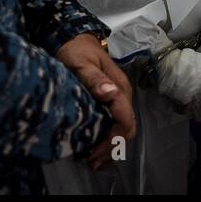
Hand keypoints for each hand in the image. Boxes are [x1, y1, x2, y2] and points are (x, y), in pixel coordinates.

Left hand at [56, 33, 134, 170]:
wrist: (73, 41)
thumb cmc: (75, 51)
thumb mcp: (80, 63)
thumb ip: (94, 79)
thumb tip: (110, 94)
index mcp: (119, 87)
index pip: (125, 119)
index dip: (112, 139)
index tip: (93, 152)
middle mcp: (122, 95)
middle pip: (127, 128)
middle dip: (111, 147)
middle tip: (90, 160)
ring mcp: (118, 100)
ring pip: (123, 130)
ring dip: (110, 147)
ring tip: (92, 160)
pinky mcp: (110, 103)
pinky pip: (115, 125)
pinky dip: (108, 142)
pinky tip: (95, 151)